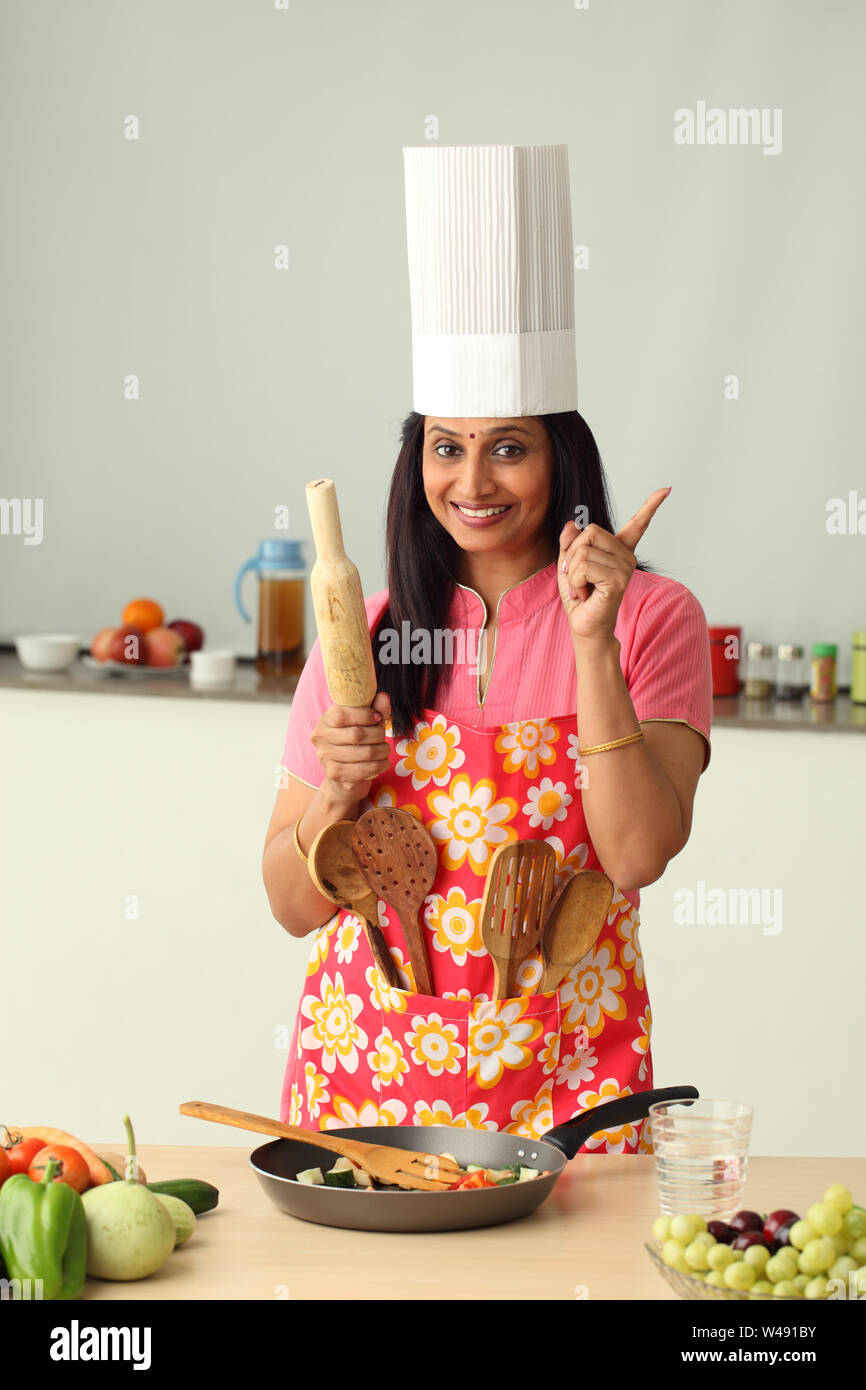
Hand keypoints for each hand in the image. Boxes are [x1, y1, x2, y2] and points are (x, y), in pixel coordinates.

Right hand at [311, 691, 391, 801]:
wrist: (343, 776)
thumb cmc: (354, 743)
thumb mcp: (364, 722)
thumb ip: (374, 709)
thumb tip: (383, 698)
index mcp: (325, 721)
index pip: (342, 715)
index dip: (365, 715)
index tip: (378, 717)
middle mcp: (321, 740)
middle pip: (357, 734)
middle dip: (378, 734)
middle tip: (383, 735)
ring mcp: (327, 759)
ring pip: (366, 752)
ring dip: (383, 750)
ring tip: (384, 749)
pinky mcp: (337, 776)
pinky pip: (368, 769)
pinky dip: (382, 764)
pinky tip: (382, 761)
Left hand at [557, 487, 670, 643]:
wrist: (585, 627)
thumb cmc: (580, 598)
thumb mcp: (568, 565)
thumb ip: (569, 543)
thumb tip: (573, 523)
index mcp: (619, 551)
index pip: (638, 524)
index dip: (651, 505)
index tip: (667, 489)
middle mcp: (627, 557)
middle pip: (589, 532)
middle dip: (572, 555)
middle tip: (578, 578)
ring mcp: (625, 568)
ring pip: (582, 551)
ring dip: (572, 573)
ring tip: (583, 588)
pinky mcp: (618, 580)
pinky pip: (583, 567)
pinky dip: (575, 582)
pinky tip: (586, 594)